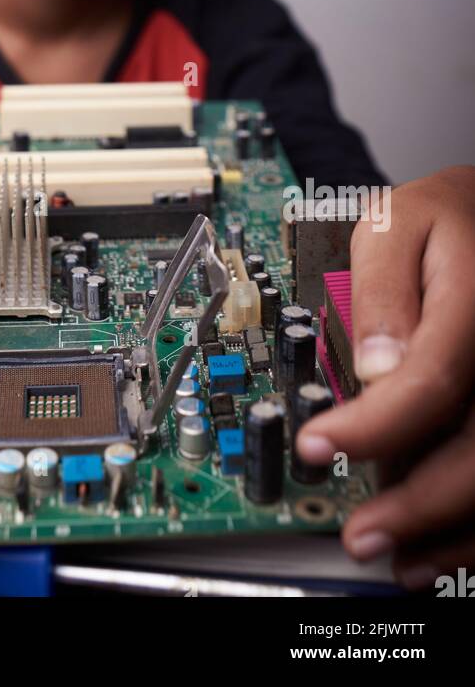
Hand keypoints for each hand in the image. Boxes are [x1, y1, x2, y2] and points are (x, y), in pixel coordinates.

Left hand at [294, 165, 474, 588]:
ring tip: (394, 554)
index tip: (318, 447)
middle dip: (419, 505)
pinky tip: (432, 548)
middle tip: (360, 534)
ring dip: (450, 530)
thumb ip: (383, 288)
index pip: (432, 379)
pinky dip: (470, 525)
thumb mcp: (394, 224)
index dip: (374, 425)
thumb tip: (372, 362)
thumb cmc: (440, 223)